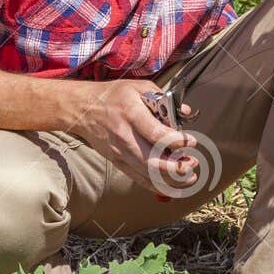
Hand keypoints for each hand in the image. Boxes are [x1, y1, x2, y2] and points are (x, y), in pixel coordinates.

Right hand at [63, 79, 198, 190]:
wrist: (81, 109)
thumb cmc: (112, 96)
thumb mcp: (138, 87)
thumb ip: (163, 99)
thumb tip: (185, 112)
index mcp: (131, 113)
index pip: (156, 134)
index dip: (178, 141)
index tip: (191, 141)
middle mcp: (124, 136)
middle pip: (152, 161)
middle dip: (177, 167)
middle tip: (192, 163)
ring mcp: (119, 153)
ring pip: (147, 175)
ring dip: (172, 179)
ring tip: (189, 175)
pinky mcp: (117, 162)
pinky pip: (139, 179)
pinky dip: (158, 186)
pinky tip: (174, 186)